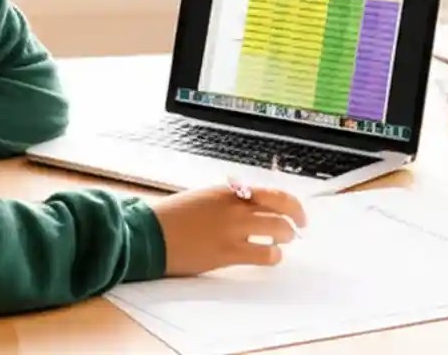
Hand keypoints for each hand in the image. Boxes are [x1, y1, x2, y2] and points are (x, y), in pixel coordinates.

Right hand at [149, 185, 307, 276]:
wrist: (149, 234)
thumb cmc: (171, 217)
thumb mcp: (203, 199)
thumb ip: (229, 202)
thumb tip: (253, 211)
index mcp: (228, 191)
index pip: (274, 193)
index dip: (293, 204)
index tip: (297, 213)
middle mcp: (235, 206)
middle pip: (283, 211)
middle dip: (295, 223)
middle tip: (296, 231)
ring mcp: (233, 230)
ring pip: (280, 232)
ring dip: (284, 239)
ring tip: (279, 245)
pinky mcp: (227, 252)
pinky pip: (264, 254)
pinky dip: (272, 256)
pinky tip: (267, 256)